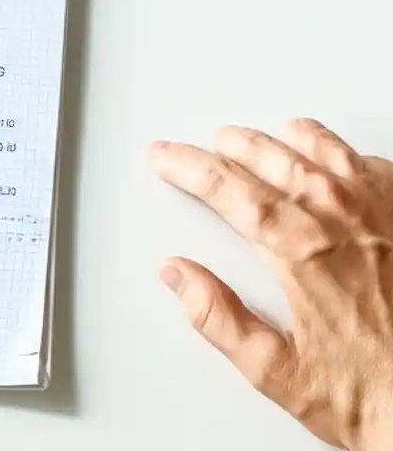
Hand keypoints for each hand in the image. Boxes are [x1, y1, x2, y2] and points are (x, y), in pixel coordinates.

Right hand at [148, 118, 392, 449]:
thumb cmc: (374, 396)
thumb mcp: (276, 372)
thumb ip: (219, 319)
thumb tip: (178, 276)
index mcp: (302, 252)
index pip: (228, 189)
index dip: (188, 167)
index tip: (163, 158)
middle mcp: (344, 221)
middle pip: (272, 159)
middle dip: (229, 147)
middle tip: (202, 147)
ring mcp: (384, 215)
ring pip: (325, 152)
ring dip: (284, 140)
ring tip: (263, 137)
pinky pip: (374, 167)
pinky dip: (343, 154)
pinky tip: (335, 159)